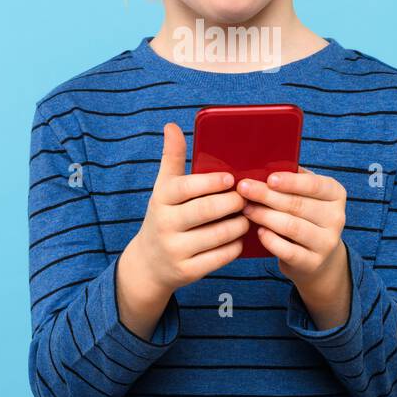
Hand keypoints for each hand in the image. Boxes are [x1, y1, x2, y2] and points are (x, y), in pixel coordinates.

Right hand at [123, 122, 249, 300]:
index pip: (186, 187)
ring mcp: (175, 250)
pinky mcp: (187, 271)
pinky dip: (234, 246)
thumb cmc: (165, 216)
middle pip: (205, 210)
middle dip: (232, 203)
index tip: (231, 179)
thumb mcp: (164, 189)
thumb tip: (171, 125)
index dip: (211, 182)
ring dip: (239, 224)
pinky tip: (240, 238)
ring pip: (218, 235)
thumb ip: (172, 158)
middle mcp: (165, 224)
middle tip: (246, 198)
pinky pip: (220, 257)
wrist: (148, 264)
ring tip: (247, 216)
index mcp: (161, 200)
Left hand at [235, 165, 350, 318]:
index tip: (269, 178)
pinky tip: (259, 232)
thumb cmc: (304, 216)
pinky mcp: (313, 263)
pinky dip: (271, 241)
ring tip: (246, 210)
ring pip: (292, 227)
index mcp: (335, 194)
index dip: (291, 181)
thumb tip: (263, 167)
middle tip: (243, 190)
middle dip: (267, 196)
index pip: (315, 185)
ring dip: (265, 216)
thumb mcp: (305, 195)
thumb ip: (292, 180)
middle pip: (298, 205)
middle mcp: (336, 218)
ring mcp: (327, 242)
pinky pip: (288, 251)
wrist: (318, 257)